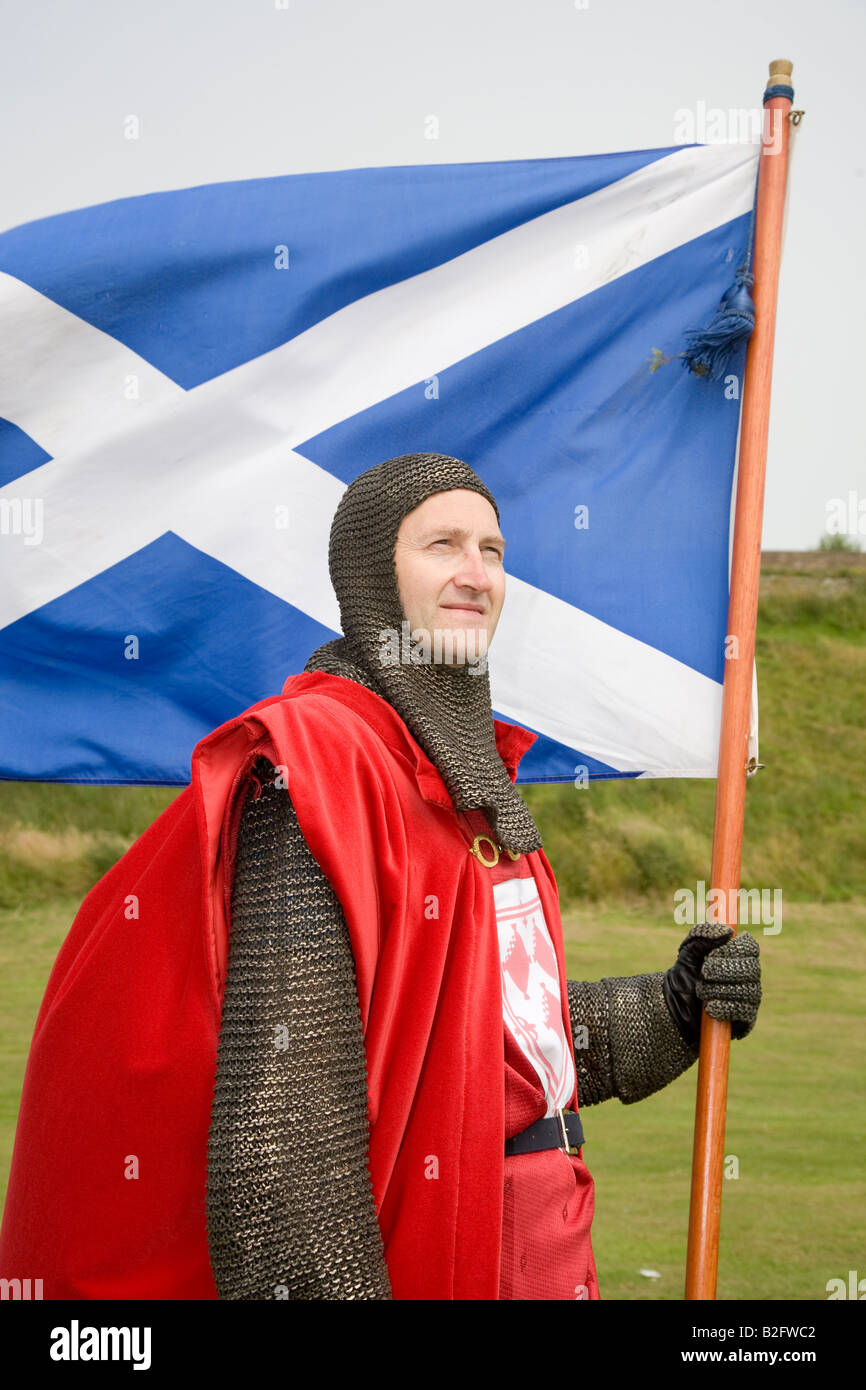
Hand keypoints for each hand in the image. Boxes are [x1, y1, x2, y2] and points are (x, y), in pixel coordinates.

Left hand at [662, 922, 761, 1048]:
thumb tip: (727, 931)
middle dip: (723, 970)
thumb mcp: (688, 951)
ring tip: (701, 991)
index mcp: (739, 955)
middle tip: (703, 973)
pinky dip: (724, 1008)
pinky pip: (744, 1011)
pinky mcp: (747, 1018)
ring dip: (719, 990)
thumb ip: (703, 935)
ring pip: (747, 990)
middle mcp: (749, 975)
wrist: (675, 1005)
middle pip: (750, 968)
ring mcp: (750, 997)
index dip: (733, 950)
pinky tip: (710, 1008)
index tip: (711, 954)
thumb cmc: (686, 974)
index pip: (750, 947)